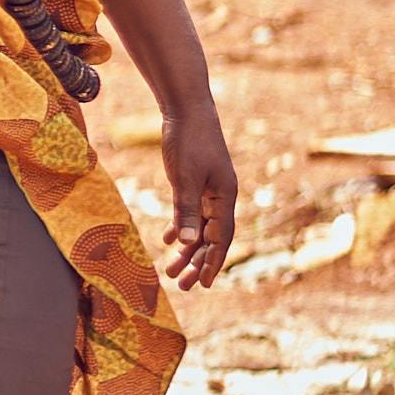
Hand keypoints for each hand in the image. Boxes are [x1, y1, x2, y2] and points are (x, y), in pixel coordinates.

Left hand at [155, 102, 238, 286]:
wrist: (186, 109)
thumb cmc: (188, 141)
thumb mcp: (184, 177)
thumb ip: (186, 210)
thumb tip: (190, 244)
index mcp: (225, 197)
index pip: (221, 238)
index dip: (212, 262)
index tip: (202, 284)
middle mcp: (220, 196)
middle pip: (211, 237)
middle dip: (197, 262)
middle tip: (181, 285)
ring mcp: (208, 189)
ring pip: (200, 227)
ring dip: (187, 249)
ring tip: (170, 269)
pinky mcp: (194, 181)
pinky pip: (190, 211)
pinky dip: (181, 226)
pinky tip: (169, 239)